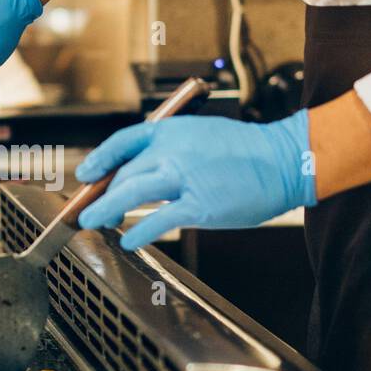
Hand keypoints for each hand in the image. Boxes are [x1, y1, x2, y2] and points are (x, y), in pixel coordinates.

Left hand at [75, 111, 316, 249]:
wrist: (284, 160)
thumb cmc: (246, 151)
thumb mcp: (201, 135)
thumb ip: (170, 150)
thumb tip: (140, 173)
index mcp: (172, 130)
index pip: (123, 141)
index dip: (99, 159)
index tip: (85, 175)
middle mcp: (173, 150)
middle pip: (123, 173)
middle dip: (102, 194)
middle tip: (92, 210)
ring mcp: (184, 177)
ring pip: (130, 193)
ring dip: (105, 210)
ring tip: (93, 222)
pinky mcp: (199, 205)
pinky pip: (158, 221)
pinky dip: (138, 233)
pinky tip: (129, 241)